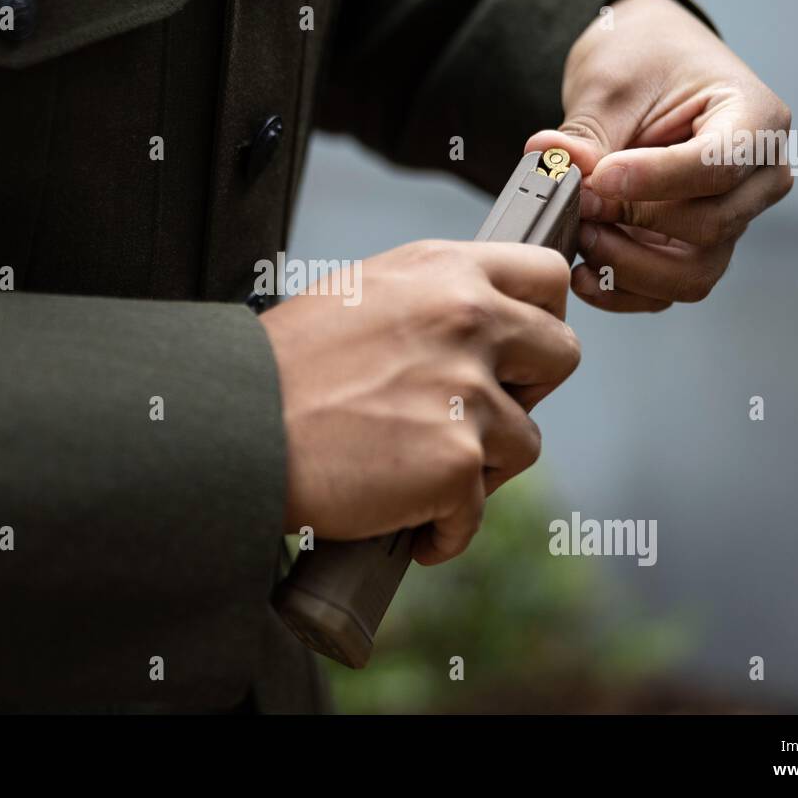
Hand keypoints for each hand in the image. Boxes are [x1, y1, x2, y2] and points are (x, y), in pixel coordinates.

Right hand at [260, 240, 579, 564]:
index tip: (524, 347)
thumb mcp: (362, 295)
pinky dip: (444, 528)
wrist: (234, 428)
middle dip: (526, 390)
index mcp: (444, 269)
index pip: (546, 272)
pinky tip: (410, 523)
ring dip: (480, 465)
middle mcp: (467, 318)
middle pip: (562, 354)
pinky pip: (477, 511)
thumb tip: (479, 327)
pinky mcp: (457, 462)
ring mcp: (468, 392)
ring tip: (421, 471)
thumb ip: (431, 300)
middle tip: (477, 414)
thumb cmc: (282, 369)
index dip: (543, 315)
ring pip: (524, 441)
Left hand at [526, 0, 793, 311]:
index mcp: (757, 120)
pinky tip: (584, 271)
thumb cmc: (646, 59)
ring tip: (582, 236)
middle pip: (711, 227)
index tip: (600, 177)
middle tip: (579, 203)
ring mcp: (733, 219)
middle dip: (634, 222)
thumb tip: (548, 160)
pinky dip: (623, 289)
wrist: (649, 64)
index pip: (718, 166)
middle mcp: (759, 178)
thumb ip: (588, 132)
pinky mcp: (698, 248)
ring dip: (629, 265)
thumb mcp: (613, 83)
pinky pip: (669, 291)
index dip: (654, 180)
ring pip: (693, 274)